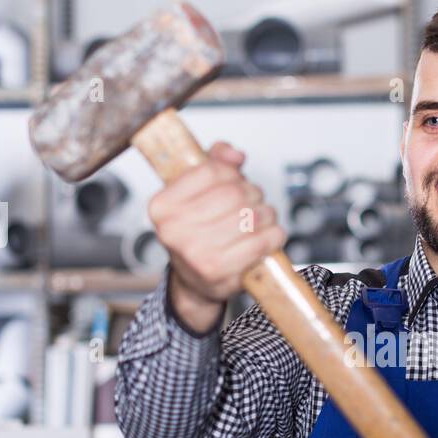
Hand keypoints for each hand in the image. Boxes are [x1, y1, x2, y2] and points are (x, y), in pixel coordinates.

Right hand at [146, 141, 287, 331]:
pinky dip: (274, 235)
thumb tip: (235, 155)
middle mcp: (173, 230)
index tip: (236, 181)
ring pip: (251, 216)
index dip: (232, 173)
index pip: (211, 171)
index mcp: (162, 206)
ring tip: (262, 220)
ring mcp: (195, 254)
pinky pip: (261, 242)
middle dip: (253, 195)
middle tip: (254, 203)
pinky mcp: (219, 272)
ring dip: (267, 214)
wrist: (196, 281)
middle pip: (234, 194)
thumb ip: (214, 163)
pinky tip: (269, 236)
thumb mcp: (197, 193)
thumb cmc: (199, 232)